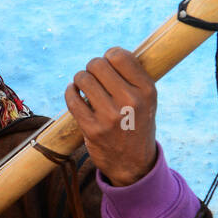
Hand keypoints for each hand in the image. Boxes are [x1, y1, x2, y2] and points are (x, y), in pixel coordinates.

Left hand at [64, 47, 157, 185]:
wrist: (134, 163)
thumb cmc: (137, 123)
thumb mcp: (146, 99)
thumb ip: (132, 76)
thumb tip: (108, 54)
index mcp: (146, 90)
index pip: (119, 55)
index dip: (109, 55)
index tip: (108, 64)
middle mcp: (130, 102)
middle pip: (97, 64)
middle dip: (92, 67)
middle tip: (94, 76)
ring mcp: (110, 117)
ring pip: (82, 79)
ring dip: (80, 79)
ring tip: (84, 85)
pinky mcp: (93, 129)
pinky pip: (72, 99)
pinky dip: (70, 92)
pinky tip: (75, 93)